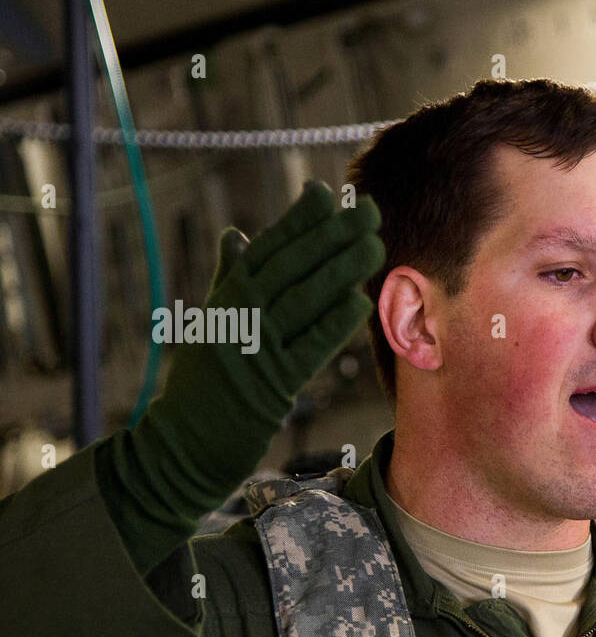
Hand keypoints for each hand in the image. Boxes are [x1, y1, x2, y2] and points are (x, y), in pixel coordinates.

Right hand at [102, 181, 383, 572]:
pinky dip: (333, 324)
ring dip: (341, 270)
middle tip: (367, 210)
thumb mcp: (212, 323)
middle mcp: (237, 316)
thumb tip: (237, 234)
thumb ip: (228, 278)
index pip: (266, 248)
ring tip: (374, 246)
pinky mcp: (269, 385)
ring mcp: (253, 348)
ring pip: (302, 299)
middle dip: (331, 235)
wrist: (181, 445)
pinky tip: (360, 302)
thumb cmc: (202, 385)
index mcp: (226, 298)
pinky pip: (308, 348)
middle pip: (290, 266)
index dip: (296, 219)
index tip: (323, 191)